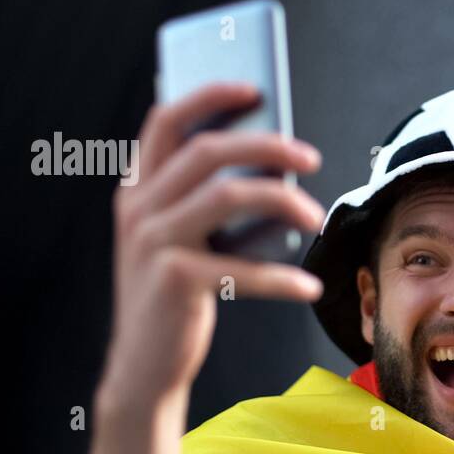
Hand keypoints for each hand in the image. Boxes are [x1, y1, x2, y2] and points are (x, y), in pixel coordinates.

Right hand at [101, 82, 325, 405]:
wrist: (144, 364)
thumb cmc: (176, 294)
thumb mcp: (182, 238)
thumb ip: (207, 199)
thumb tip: (274, 163)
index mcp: (138, 189)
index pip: (165, 120)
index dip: (209, 96)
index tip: (254, 88)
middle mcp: (138, 208)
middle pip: (207, 150)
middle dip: (266, 144)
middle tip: (310, 156)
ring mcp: (152, 243)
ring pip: (228, 196)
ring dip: (284, 201)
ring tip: (316, 217)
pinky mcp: (173, 281)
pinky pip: (241, 268)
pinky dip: (281, 278)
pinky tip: (308, 287)